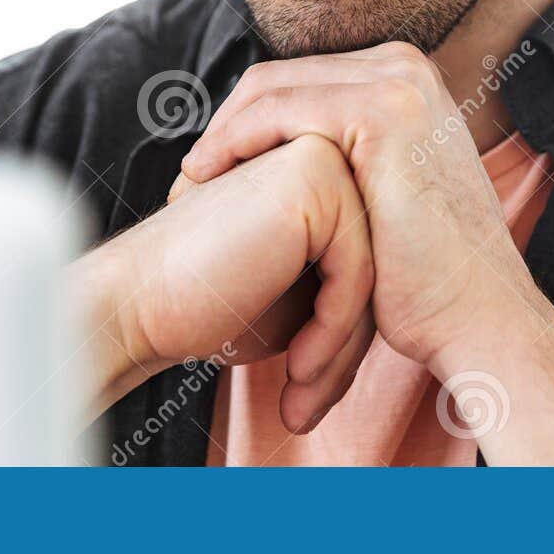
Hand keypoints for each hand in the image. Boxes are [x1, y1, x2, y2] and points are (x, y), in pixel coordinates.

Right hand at [73, 133, 374, 431]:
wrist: (140, 302)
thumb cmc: (210, 304)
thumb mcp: (299, 294)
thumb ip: (346, 274)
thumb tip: (413, 300)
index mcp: (319, 168)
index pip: (369, 257)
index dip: (345, 332)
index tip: (311, 384)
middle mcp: (322, 149)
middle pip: (376, 262)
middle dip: (346, 345)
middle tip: (307, 404)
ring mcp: (319, 155)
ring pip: (373, 270)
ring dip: (338, 351)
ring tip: (301, 395)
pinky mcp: (314, 177)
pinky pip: (357, 272)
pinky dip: (332, 334)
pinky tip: (298, 370)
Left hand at [178, 41, 534, 368]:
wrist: (475, 314)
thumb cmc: (421, 275)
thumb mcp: (378, 195)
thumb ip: (344, 158)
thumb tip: (285, 152)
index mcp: (404, 76)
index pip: (296, 80)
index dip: (242, 122)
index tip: (207, 170)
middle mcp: (404, 65)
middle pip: (280, 77)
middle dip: (226, 123)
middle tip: (189, 176)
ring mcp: (398, 80)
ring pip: (270, 88)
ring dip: (221, 133)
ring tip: (190, 181)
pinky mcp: (381, 108)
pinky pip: (277, 110)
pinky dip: (232, 141)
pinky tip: (205, 179)